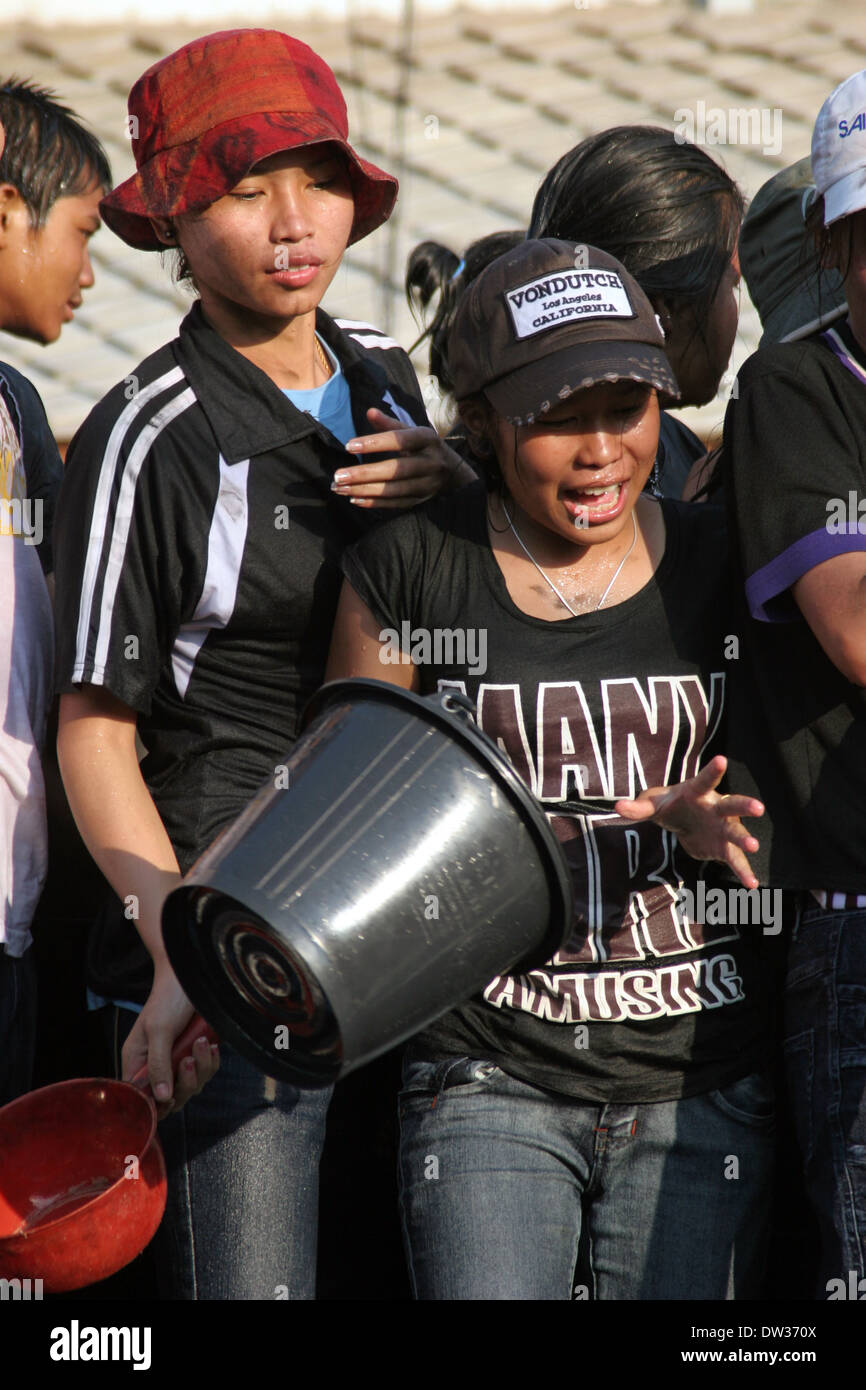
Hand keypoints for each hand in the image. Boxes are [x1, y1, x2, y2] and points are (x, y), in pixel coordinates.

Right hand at [121, 961, 218, 1117]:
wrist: (192, 974)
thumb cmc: (169, 997)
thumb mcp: (160, 1029)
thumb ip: (159, 1064)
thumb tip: (161, 1098)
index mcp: (137, 1059)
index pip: (141, 1097)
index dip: (157, 1103)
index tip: (172, 1095)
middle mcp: (155, 1063)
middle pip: (171, 1097)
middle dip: (185, 1082)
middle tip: (188, 1060)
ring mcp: (177, 1059)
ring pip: (191, 1085)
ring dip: (201, 1068)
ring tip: (202, 1042)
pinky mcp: (195, 1053)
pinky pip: (206, 1071)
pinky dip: (210, 1062)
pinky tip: (211, 1045)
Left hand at [331, 407, 473, 507]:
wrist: (453, 472)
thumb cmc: (425, 447)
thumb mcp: (413, 431)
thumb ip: (391, 424)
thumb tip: (369, 412)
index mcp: (428, 439)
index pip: (400, 440)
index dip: (375, 443)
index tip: (349, 446)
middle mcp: (431, 462)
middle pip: (396, 469)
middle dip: (365, 474)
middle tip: (338, 475)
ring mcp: (428, 484)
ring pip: (394, 490)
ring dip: (365, 490)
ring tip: (339, 488)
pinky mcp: (422, 500)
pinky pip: (396, 503)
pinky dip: (375, 503)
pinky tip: (354, 499)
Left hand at [614, 755, 763, 888]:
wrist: (683, 822)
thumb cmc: (669, 806)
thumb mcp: (652, 805)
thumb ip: (637, 807)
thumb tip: (618, 807)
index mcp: (698, 793)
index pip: (704, 780)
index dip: (712, 770)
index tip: (721, 760)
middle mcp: (716, 808)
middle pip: (732, 804)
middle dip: (744, 805)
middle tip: (758, 807)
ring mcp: (723, 828)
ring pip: (736, 832)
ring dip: (745, 839)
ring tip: (753, 846)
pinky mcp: (723, 848)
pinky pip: (735, 860)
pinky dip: (743, 872)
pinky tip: (753, 885)